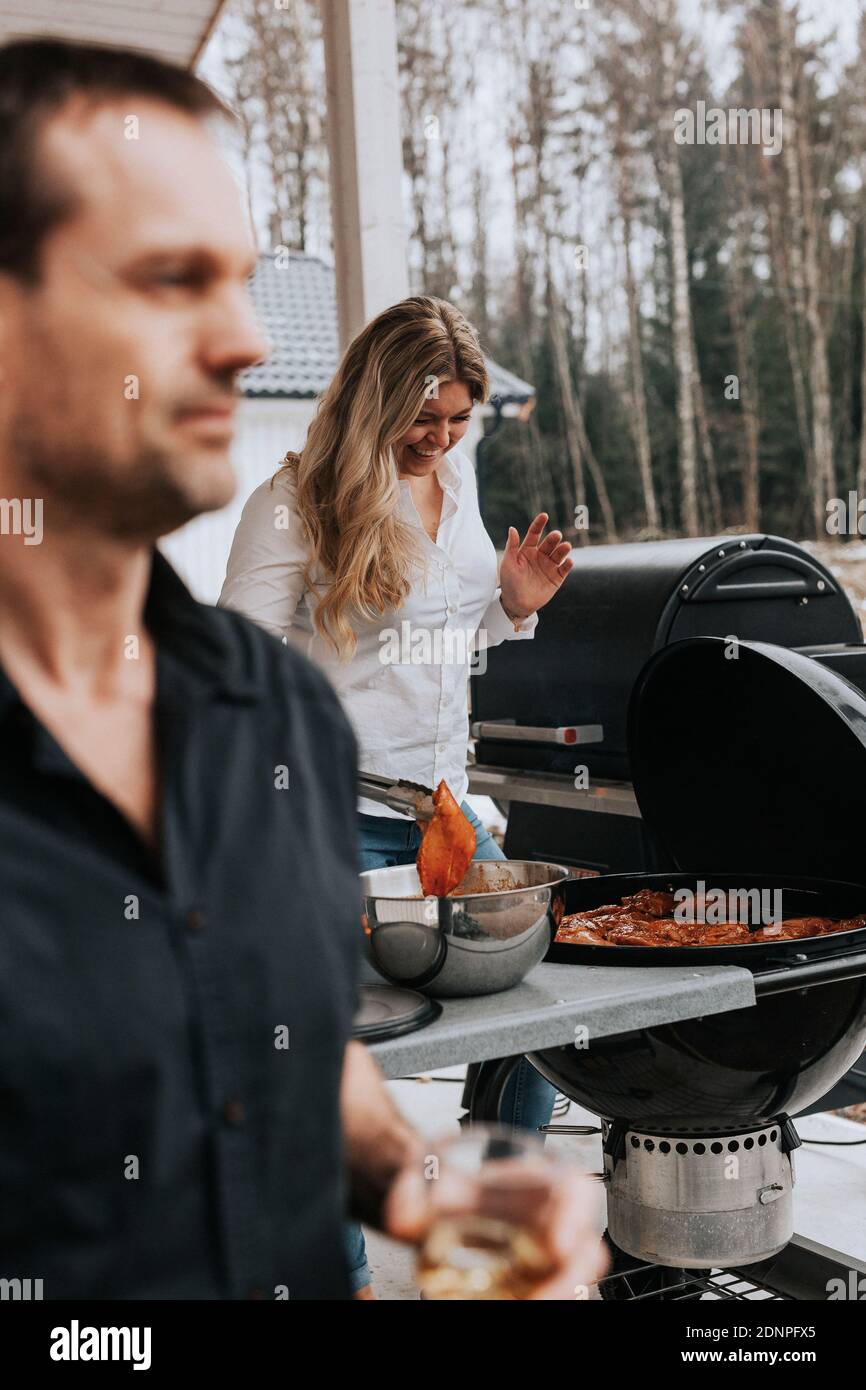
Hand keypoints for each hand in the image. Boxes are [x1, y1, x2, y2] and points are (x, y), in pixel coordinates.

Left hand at [384, 1152, 607, 1299]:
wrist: (433, 1204)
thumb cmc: (444, 1184)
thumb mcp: (426, 1180)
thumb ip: (410, 1196)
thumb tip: (399, 1220)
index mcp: (536, 1179)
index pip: (576, 1187)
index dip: (576, 1214)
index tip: (557, 1244)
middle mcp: (549, 1216)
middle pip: (583, 1247)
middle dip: (570, 1277)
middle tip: (538, 1298)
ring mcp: (543, 1252)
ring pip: (572, 1277)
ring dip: (555, 1294)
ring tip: (523, 1305)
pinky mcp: (532, 1280)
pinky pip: (547, 1291)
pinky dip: (536, 1298)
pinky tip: (508, 1304)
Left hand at [499, 513, 573, 620]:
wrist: (516, 604)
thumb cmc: (509, 583)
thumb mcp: (508, 564)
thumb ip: (511, 547)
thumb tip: (512, 528)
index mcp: (528, 550)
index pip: (534, 534)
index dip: (539, 524)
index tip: (544, 516)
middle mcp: (540, 556)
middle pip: (549, 543)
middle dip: (553, 538)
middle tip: (556, 536)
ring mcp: (549, 566)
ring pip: (559, 554)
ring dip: (563, 549)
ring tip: (566, 546)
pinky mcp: (556, 578)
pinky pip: (564, 569)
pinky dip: (567, 564)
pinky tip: (568, 561)